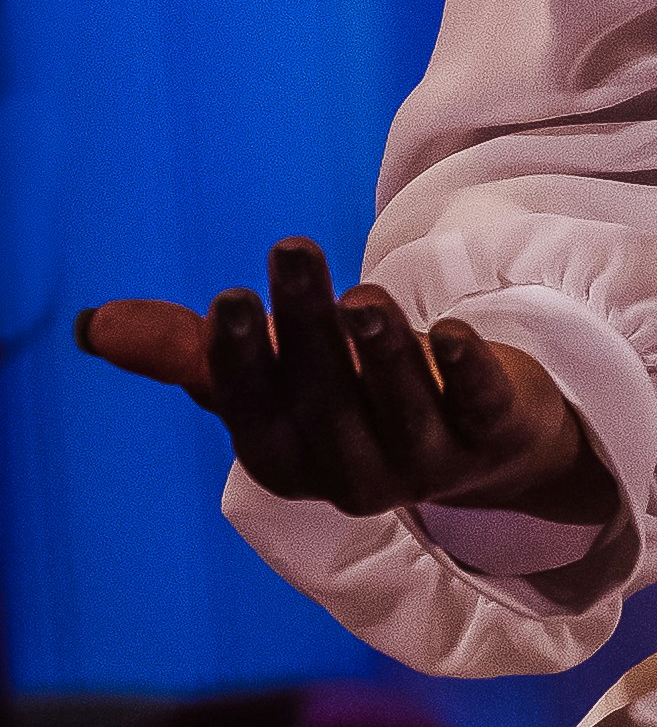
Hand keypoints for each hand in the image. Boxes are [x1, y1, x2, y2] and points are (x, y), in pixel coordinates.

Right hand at [77, 235, 618, 528]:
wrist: (484, 439)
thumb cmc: (359, 396)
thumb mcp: (282, 376)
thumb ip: (201, 351)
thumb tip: (94, 324)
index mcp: (292, 459)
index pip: (258, 416)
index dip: (242, 361)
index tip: (231, 294)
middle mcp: (352, 474)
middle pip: (326, 403)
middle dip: (305, 329)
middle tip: (291, 251)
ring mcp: (426, 462)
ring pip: (400, 411)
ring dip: (381, 352)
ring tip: (363, 294)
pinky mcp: (493, 434)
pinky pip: (478, 412)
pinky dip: (467, 373)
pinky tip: (459, 331)